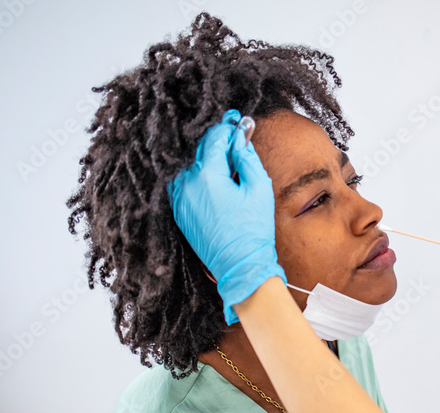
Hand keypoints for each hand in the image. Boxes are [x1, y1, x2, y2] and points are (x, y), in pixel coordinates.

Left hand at [166, 109, 285, 324]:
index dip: (227, 126)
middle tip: (236, 135)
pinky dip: (200, 178)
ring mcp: (180, 199)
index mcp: (206, 175)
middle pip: (201, 151)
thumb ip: (247, 158)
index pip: (214, 138)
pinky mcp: (180, 212)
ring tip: (229, 163)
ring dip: (209, 161)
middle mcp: (187, 184)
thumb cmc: (252, 230)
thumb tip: (241, 137)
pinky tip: (217, 181)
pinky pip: (187, 185)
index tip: (237, 120)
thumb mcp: (259, 189)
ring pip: (193, 167)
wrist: (240, 265)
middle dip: (219, 142)